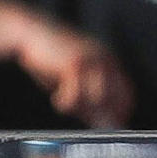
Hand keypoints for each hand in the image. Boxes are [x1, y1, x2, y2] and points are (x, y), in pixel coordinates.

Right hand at [15, 15, 132, 126]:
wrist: (30, 32)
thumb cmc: (50, 59)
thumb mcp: (73, 81)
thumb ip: (89, 100)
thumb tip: (103, 124)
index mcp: (108, 61)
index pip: (126, 93)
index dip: (120, 111)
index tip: (107, 125)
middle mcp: (104, 59)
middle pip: (115, 98)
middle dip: (99, 113)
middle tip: (79, 116)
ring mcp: (91, 60)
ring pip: (98, 98)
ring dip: (81, 107)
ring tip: (66, 105)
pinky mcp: (74, 63)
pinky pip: (77, 94)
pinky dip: (66, 102)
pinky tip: (56, 100)